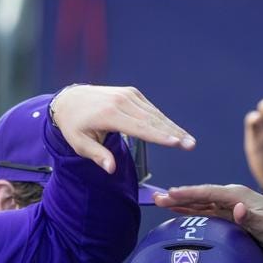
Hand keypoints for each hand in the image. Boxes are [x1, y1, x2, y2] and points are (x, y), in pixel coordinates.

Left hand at [49, 85, 195, 173]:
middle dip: (174, 133)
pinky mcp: (131, 93)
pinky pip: (151, 109)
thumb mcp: (79, 144)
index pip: (138, 128)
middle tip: (191, 145)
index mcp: (108, 114)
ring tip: (189, 141)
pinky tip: (176, 132)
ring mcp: (128, 95)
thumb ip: (97, 155)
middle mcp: (121, 101)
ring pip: (155, 114)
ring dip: (173, 128)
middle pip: (152, 120)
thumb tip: (110, 169)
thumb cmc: (74, 126)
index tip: (176, 142)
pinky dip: (164, 121)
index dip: (158, 136)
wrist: (70, 99)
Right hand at [154, 184, 262, 247]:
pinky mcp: (227, 215)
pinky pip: (204, 210)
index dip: (189, 193)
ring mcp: (228, 205)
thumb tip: (237, 208)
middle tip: (157, 198)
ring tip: (159, 201)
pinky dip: (190, 209)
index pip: (208, 192)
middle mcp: (230, 197)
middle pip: (200, 195)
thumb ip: (251, 217)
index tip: (171, 193)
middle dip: (178, 196)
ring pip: (200, 202)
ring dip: (180, 202)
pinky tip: (177, 210)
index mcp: (237, 194)